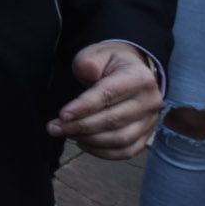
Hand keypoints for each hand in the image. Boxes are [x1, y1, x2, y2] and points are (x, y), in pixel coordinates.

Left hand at [52, 42, 162, 159]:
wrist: (134, 70)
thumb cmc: (111, 62)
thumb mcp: (98, 53)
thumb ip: (89, 61)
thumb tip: (87, 73)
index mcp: (139, 78)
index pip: (108, 95)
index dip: (84, 107)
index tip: (62, 115)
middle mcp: (149, 101)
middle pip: (113, 120)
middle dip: (79, 126)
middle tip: (54, 127)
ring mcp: (150, 120)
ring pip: (121, 139)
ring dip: (89, 140)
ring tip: (65, 133)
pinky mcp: (146, 134)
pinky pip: (126, 151)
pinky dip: (103, 152)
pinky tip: (82, 142)